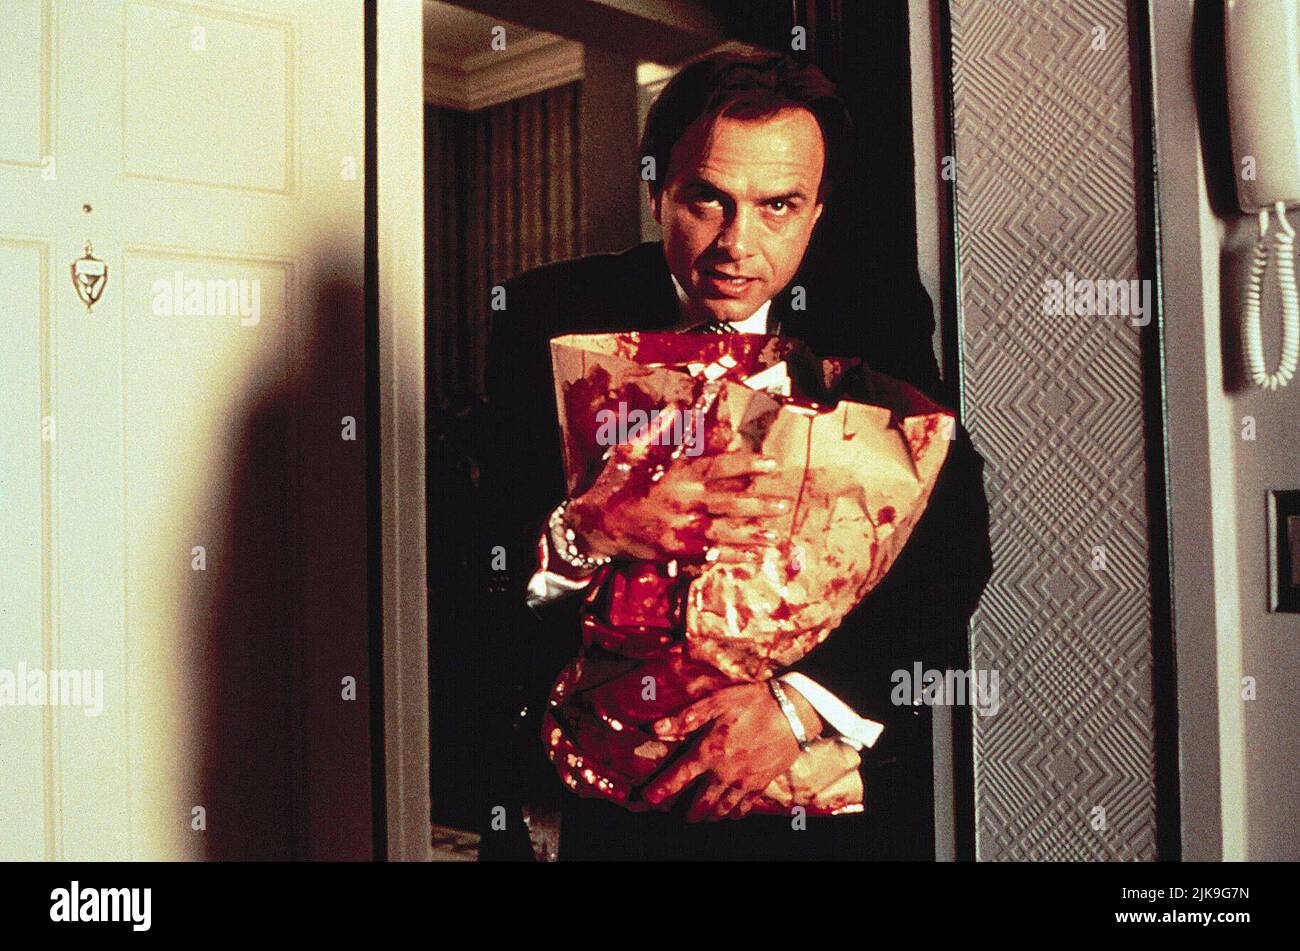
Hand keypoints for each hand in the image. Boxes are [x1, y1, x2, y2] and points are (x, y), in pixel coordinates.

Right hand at [567, 441, 792, 563]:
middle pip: (730, 502)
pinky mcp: (676, 550)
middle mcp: (684, 501)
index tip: (772, 463)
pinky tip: (752, 558)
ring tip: (774, 537)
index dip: (748, 464)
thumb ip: (656, 430)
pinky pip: (711, 554)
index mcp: (677, 475)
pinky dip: (733, 556)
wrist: (593, 525)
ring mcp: (681, 529)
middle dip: (760, 504)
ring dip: (752, 534)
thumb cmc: (614, 486)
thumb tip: (675, 406)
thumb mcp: (630, 451)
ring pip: (725, 530)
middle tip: (783, 504)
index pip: (721, 467)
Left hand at [641, 681, 823, 821]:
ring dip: (709, 817)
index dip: (659, 791)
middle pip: (700, 804)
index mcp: (709, 751)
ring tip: (701, 818)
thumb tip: (655, 728)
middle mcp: (724, 772)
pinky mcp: (761, 784)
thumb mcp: (716, 702)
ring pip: (721, 810)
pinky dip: (734, 815)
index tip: (646, 800)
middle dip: (687, 814)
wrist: (792, 712)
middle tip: (680, 817)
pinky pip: (744, 808)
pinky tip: (730, 814)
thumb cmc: (752, 703)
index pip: (678, 778)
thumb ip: (686, 718)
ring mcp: (744, 782)